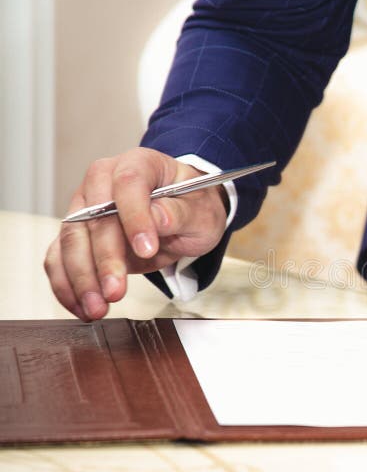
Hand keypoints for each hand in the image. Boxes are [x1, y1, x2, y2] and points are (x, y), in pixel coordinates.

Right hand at [44, 148, 228, 320]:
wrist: (184, 216)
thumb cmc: (191, 207)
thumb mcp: (200, 211)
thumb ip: (179, 213)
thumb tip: (157, 218)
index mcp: (138, 165)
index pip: (128, 183)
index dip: (135, 216)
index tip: (147, 248)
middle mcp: (104, 182)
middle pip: (92, 218)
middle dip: (103, 259)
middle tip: (116, 291)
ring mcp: (85, 208)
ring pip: (70, 241)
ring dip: (81, 278)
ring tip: (98, 307)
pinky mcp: (77, 235)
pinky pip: (60, 258)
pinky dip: (68, 285)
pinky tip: (83, 306)